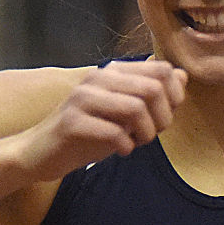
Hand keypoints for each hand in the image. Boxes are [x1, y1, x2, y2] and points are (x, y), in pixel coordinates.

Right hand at [21, 59, 186, 180]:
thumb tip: (182, 75)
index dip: (174, 97)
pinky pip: (114, 131)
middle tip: (150, 135)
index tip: (163, 118)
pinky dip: (125, 145)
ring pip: (136, 108)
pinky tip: (121, 150)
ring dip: (145, 133)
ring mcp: (83, 97)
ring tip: (136, 143)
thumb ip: (152, 95)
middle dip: (162, 118)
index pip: (163, 71)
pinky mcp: (72, 121)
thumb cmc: (88, 133)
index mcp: (114, 71)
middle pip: (153, 88)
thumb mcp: (125, 114)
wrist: (41, 153)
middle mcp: (99, 77)